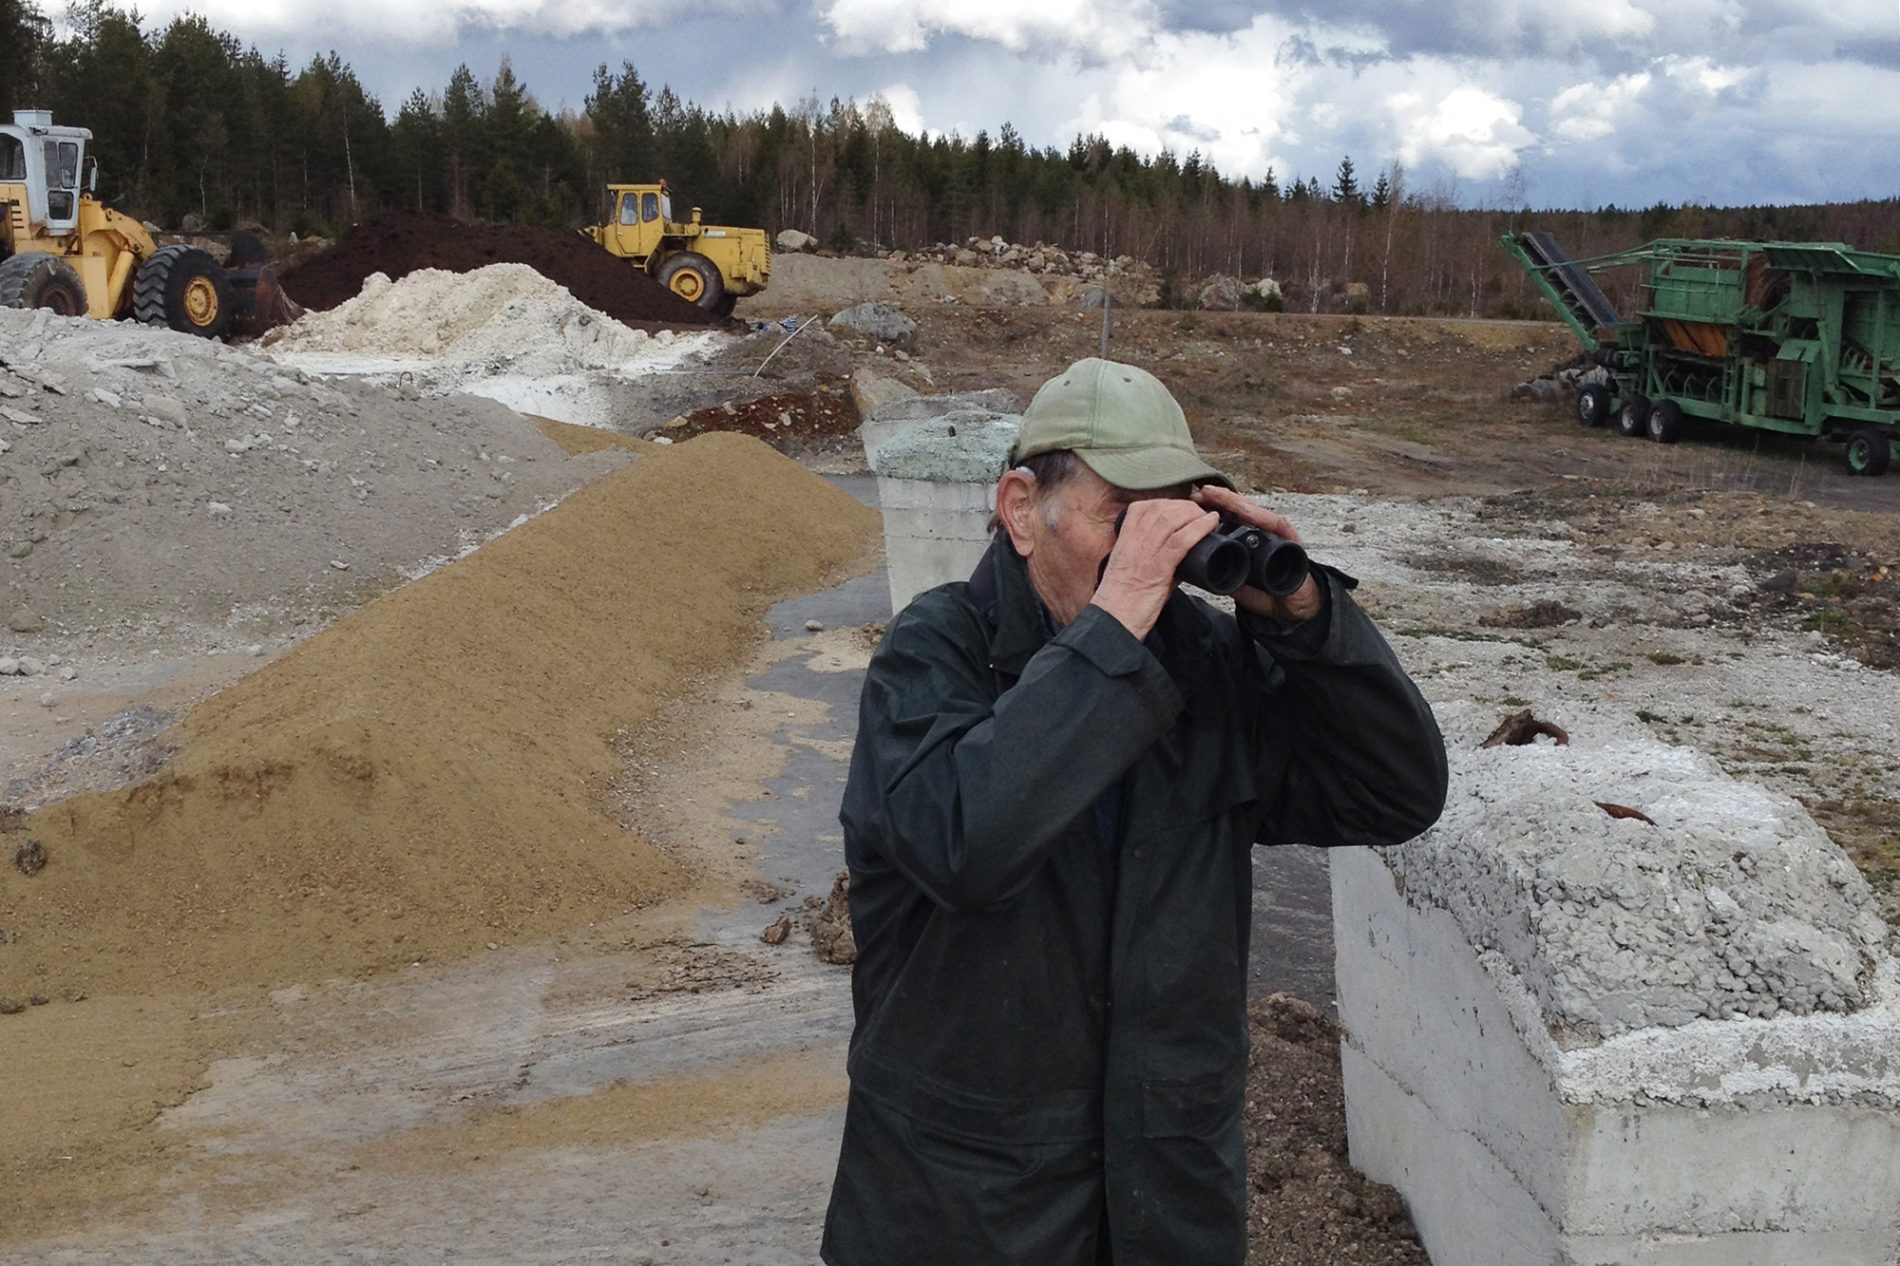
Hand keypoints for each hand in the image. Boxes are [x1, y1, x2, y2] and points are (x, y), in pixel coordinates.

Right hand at [1090, 499, 1217, 639]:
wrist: (1114, 619)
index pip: (1142, 508)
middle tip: (1198, 513)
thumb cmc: (1121, 601)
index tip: (1179, 508)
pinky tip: (1210, 523)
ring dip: (1193, 514)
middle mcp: (1133, 542)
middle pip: (1160, 509)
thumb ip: (1153, 560)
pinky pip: (1180, 541)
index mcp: (1124, 540)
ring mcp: (1145, 553)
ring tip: (1207, 517)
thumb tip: (1182, 557)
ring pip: (1171, 520)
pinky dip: (1198, 529)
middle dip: (1183, 506)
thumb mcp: (1132, 571)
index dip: (1165, 503)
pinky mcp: (1158, 568)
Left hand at [1192, 486, 1323, 625]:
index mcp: (1250, 540)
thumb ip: (1225, 573)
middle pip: (1241, 510)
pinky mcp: (1292, 543)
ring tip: (1218, 495)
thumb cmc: (1270, 592)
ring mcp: (1278, 536)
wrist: (1295, 608)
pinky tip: (1246, 510)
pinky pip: (1277, 525)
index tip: (1193, 501)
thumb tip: (1201, 571)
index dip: (1212, 508)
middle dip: (1221, 499)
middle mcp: (1264, 533)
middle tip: (1201, 492)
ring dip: (1236, 502)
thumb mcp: (1239, 584)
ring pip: (1256, 512)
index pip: (1230, 517)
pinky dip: (1262, 517)